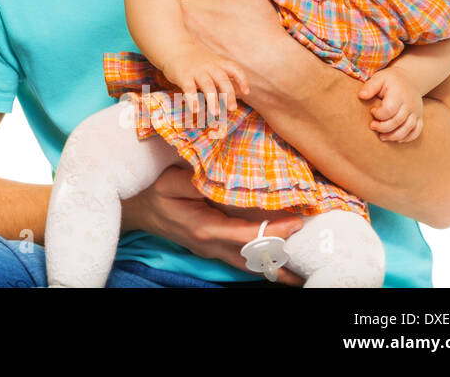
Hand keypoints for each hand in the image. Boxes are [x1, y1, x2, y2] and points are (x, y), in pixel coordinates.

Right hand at [123, 167, 304, 285]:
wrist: (137, 210)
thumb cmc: (154, 192)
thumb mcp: (172, 180)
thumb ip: (199, 179)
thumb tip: (227, 175)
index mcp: (205, 228)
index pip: (248, 235)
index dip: (274, 231)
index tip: (298, 222)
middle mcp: (212, 245)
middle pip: (254, 259)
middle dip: (282, 261)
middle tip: (312, 259)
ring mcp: (212, 250)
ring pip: (249, 265)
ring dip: (274, 269)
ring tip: (301, 274)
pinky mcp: (213, 249)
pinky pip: (242, 260)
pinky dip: (262, 263)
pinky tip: (279, 265)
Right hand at [160, 45, 249, 124]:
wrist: (173, 48)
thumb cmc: (195, 60)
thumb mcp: (212, 63)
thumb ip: (225, 75)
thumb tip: (242, 91)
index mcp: (218, 63)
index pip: (234, 69)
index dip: (242, 80)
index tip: (246, 92)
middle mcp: (209, 66)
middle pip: (222, 79)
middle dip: (229, 94)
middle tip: (232, 108)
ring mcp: (196, 71)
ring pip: (207, 85)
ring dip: (212, 100)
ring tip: (216, 113)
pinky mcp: (183, 76)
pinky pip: (189, 89)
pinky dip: (193, 100)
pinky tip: (196, 110)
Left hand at [178, 0, 293, 93]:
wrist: (273, 72)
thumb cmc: (259, 29)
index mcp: (185, 9)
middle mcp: (176, 31)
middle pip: (170, 6)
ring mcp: (181, 49)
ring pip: (175, 25)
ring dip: (187, 17)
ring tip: (210, 16)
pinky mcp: (189, 64)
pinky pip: (181, 43)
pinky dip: (190, 36)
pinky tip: (212, 34)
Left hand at [358, 67, 424, 141]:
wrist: (410, 79)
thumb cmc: (390, 80)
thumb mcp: (379, 78)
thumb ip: (370, 86)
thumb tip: (361, 96)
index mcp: (399, 95)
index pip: (389, 110)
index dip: (379, 114)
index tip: (372, 111)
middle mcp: (410, 104)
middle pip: (398, 121)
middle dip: (383, 127)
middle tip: (373, 126)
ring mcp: (416, 112)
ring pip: (408, 129)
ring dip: (394, 136)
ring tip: (382, 137)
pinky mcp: (420, 117)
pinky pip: (417, 131)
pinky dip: (408, 138)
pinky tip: (397, 139)